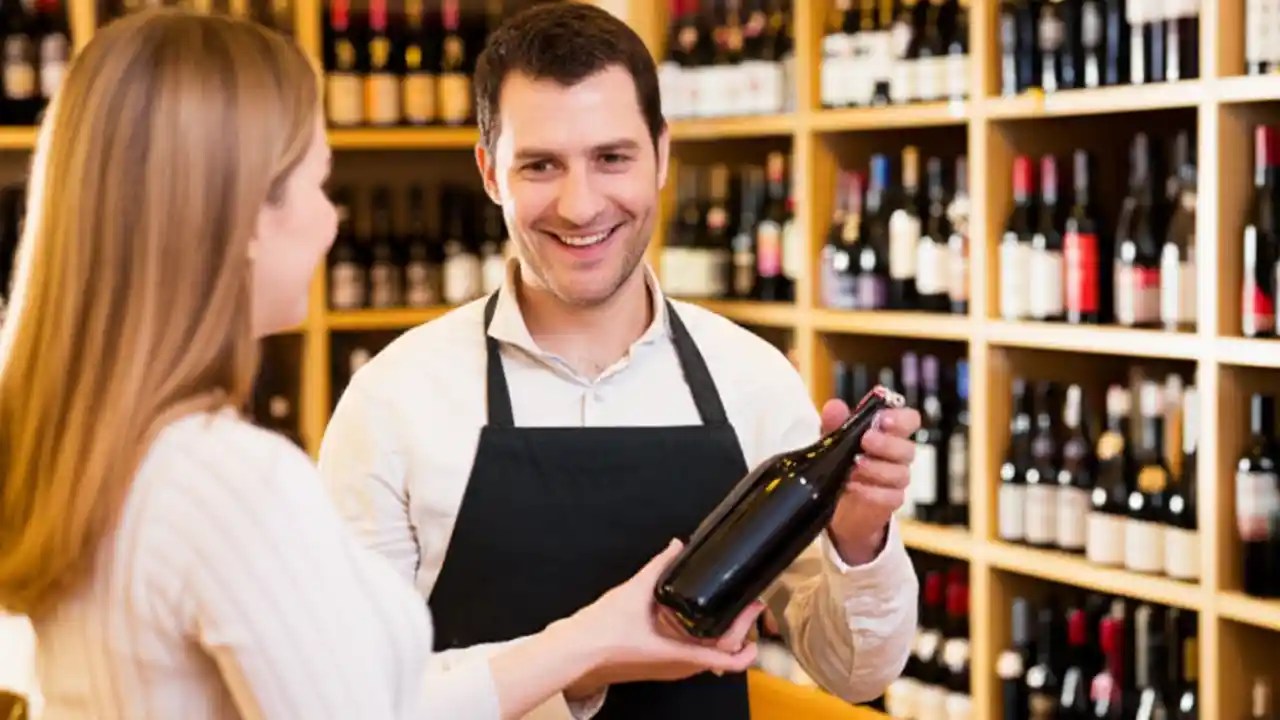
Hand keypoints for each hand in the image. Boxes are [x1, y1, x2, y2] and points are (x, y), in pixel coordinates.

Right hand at [560, 539, 764, 700]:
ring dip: (722, 639)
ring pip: (705, 659)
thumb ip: (658, 568)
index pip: (725, 660)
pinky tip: (697, 623)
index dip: (748, 648)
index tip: (758, 630)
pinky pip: (689, 657)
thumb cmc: (600, 633)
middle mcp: (676, 667)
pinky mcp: (657, 664)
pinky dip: (702, 641)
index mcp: (677, 654)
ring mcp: (667, 668)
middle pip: (721, 657)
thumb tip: (675, 547)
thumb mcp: (633, 593)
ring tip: (730, 614)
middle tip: (749, 608)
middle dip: (741, 633)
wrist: (575, 652)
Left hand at [824, 392, 920, 565]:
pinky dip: (871, 492)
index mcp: (889, 433)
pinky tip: (854, 487)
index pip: (910, 420)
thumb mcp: (833, 438)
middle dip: (886, 444)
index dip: (901, 419)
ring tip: (854, 466)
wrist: (837, 500)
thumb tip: (835, 407)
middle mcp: (897, 455)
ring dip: (876, 468)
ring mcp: (896, 479)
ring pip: (901, 474)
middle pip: (908, 448)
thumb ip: (835, 422)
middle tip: (866, 440)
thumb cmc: (842, 461)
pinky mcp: (891, 500)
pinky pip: (891, 497)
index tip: (882, 419)